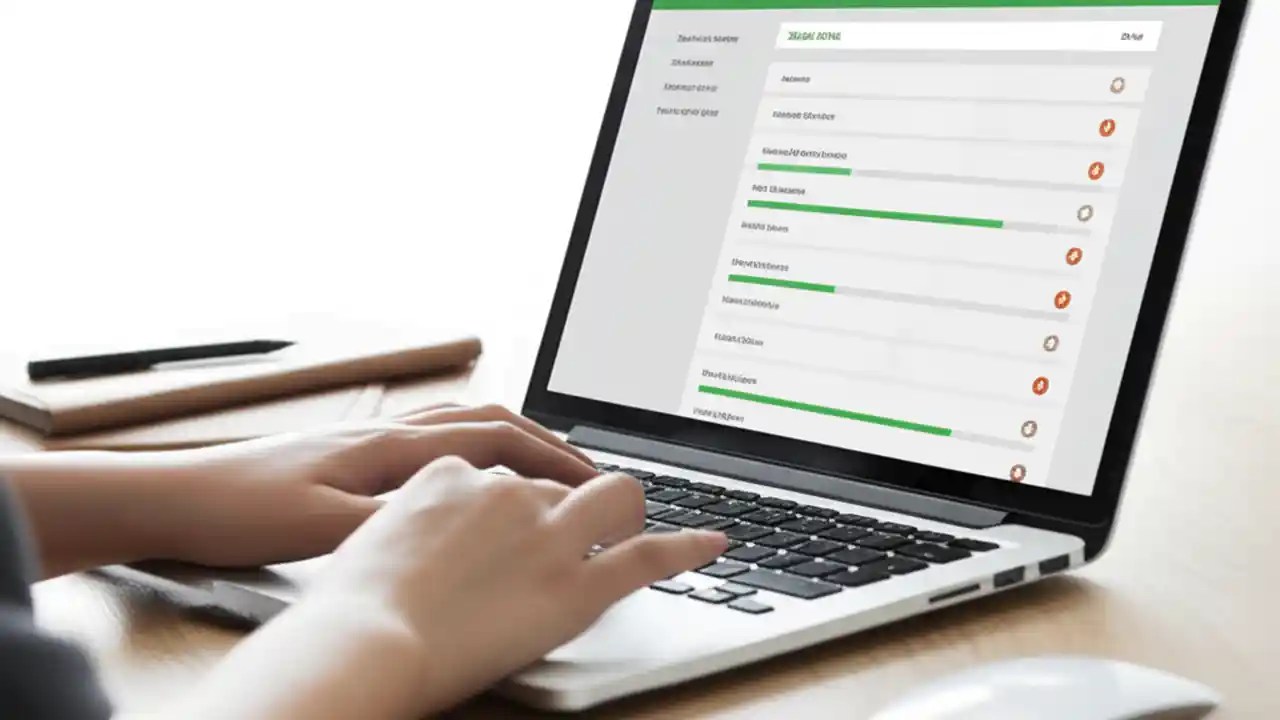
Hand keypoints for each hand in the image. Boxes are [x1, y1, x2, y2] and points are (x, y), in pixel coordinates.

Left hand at [172, 403, 598, 567]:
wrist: (181, 494)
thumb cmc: (243, 510)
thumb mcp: (321, 530)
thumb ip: (391, 526)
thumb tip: (460, 526)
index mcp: (391, 447)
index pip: (493, 440)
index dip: (550, 458)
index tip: (591, 480)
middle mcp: (389, 432)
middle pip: (489, 419)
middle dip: (545, 442)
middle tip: (586, 473)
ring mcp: (371, 437)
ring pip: (463, 422)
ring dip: (513, 438)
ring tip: (546, 467)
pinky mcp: (354, 452)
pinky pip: (435, 436)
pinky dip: (474, 446)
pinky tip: (471, 472)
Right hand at [306, 457, 727, 713]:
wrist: (363, 642)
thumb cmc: (347, 609)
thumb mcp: (369, 542)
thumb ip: (411, 528)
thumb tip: (423, 543)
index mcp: (450, 473)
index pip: (503, 477)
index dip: (514, 508)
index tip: (514, 528)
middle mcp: (506, 490)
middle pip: (559, 484)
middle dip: (570, 504)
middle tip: (572, 535)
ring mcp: (546, 531)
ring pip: (610, 500)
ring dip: (618, 516)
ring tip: (622, 535)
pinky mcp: (576, 582)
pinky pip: (648, 554)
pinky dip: (687, 547)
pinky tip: (712, 544)